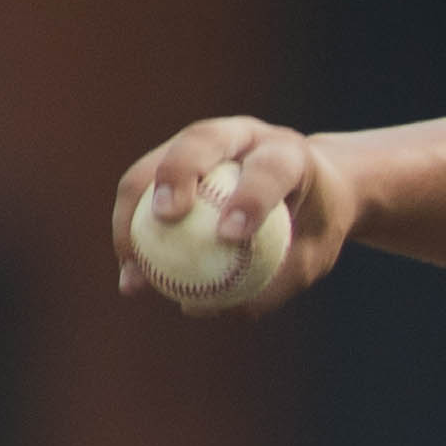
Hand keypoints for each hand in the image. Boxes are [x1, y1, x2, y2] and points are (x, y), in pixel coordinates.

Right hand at [111, 116, 353, 317]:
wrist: (311, 191)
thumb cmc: (316, 226)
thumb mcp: (315, 256)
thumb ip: (276, 281)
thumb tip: (217, 309)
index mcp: (288, 153)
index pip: (270, 168)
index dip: (249, 197)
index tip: (229, 236)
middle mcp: (243, 135)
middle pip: (202, 140)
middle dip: (177, 173)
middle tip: (165, 219)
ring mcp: (206, 141)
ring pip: (157, 160)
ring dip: (135, 209)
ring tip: (132, 267)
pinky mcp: (176, 157)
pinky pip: (143, 189)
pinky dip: (130, 227)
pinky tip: (130, 274)